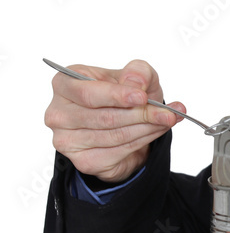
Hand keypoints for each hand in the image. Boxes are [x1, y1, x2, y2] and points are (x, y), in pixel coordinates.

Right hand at [44, 60, 182, 182]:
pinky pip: (118, 152)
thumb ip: (138, 72)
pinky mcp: (83, 160)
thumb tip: (135, 83)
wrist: (126, 125)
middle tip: (168, 113)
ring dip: (147, 128)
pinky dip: (142, 141)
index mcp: (65, 83)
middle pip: (104, 116)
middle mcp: (58, 112)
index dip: (116, 96)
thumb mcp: (137, 76)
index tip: (142, 97)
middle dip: (141, 115)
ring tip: (167, 120)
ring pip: (114, 135)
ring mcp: (66, 139)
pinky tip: (153, 132)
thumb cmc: (124, 96)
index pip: (88, 92)